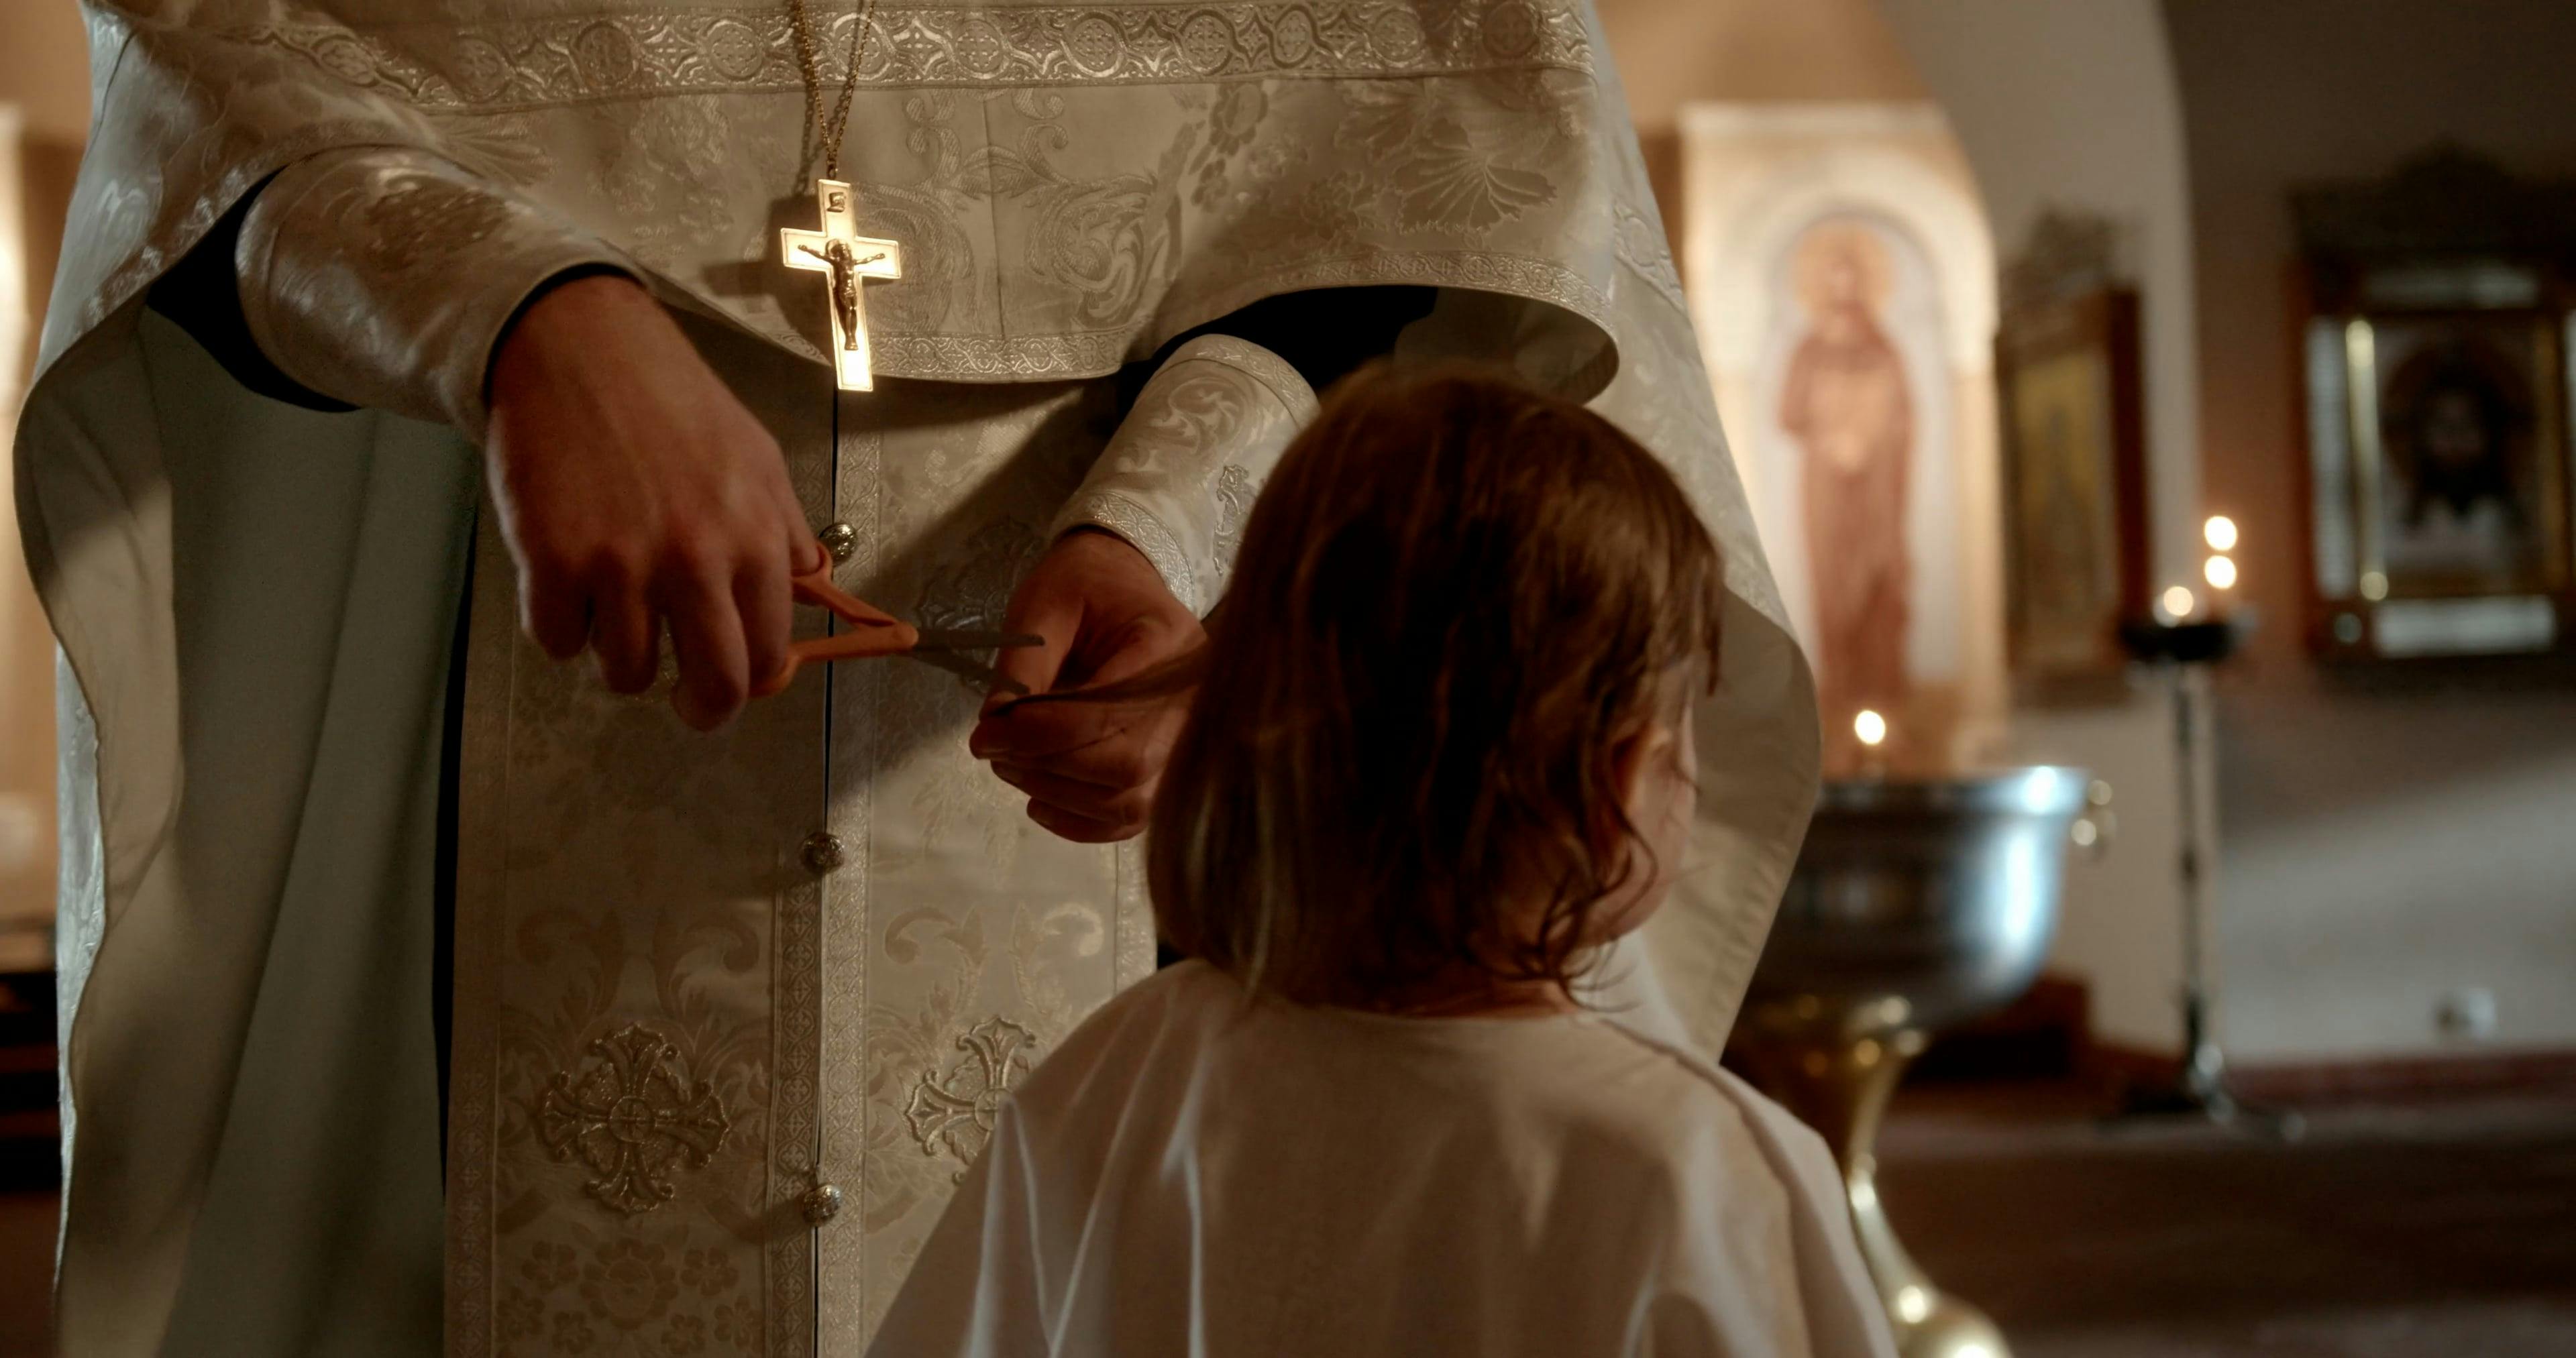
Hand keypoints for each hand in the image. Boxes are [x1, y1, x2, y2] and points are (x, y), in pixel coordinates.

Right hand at [484, 274, 821, 729]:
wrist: (579, 347)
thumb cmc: (672, 402)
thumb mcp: (757, 460)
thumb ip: (783, 535)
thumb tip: (806, 597)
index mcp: (754, 539)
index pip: (769, 653)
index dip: (752, 680)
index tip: (736, 681)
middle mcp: (694, 560)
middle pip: (714, 686)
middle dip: (703, 710)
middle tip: (689, 704)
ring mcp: (619, 565)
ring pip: (625, 673)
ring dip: (620, 657)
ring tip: (616, 610)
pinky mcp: (550, 562)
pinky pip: (556, 641)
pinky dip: (560, 626)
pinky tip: (567, 584)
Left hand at [969, 530, 1201, 842]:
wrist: (1123, 584)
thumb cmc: (1085, 588)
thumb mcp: (1044, 604)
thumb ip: (1023, 665)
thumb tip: (996, 727)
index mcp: (1166, 643)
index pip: (1109, 711)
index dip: (1039, 733)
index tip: (985, 734)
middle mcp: (1192, 700)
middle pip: (1126, 766)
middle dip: (1048, 768)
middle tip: (996, 751)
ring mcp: (1187, 740)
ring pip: (1130, 801)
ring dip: (1059, 797)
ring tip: (1013, 767)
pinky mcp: (1168, 767)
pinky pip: (1131, 817)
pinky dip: (1081, 822)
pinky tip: (1040, 800)